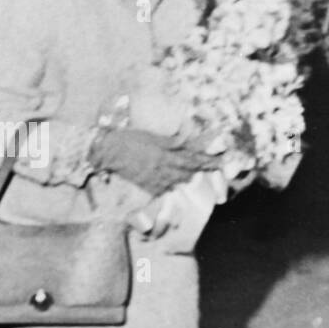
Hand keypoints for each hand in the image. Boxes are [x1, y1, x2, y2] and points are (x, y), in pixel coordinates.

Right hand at [90, 127, 215, 196]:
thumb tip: (187, 140)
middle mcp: (163, 168)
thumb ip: (170, 141)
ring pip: (179, 181)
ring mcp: (155, 179)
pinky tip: (177, 187)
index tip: (220, 160)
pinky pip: (165, 190)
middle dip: (203, 169)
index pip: (191, 158)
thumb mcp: (152, 137)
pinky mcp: (147, 186)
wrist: (109, 152)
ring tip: (198, 177)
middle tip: (217, 168)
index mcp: (164, 154)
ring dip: (190, 179)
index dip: (206, 159)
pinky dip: (173, 188)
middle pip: (188, 171)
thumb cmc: (129, 139)